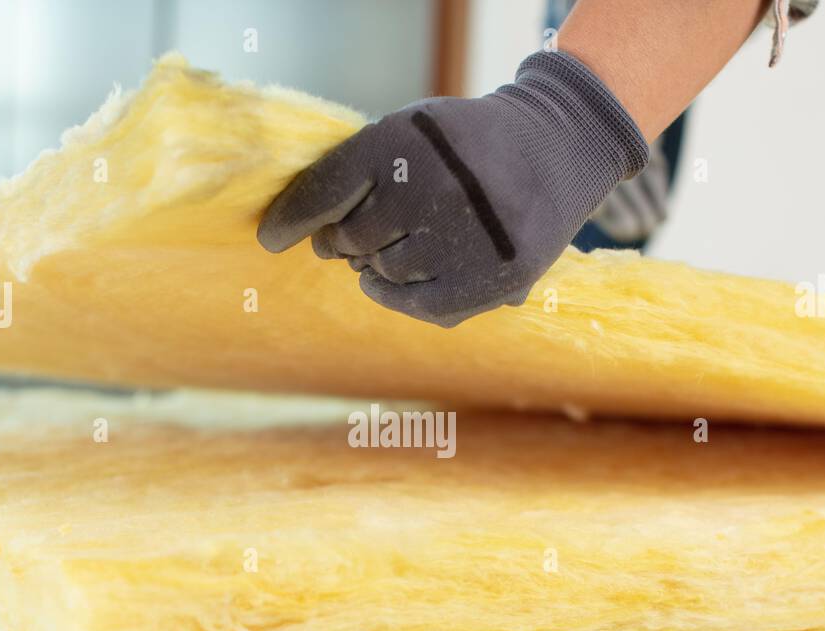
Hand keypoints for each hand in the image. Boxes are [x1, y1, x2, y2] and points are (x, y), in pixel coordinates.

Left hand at [257, 52, 647, 327]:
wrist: (553, 148)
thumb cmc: (461, 147)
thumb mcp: (408, 131)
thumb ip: (358, 174)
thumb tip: (300, 236)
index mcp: (403, 138)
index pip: (326, 190)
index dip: (292, 218)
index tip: (271, 239)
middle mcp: (432, 186)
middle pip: (351, 237)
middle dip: (343, 241)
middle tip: (352, 237)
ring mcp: (463, 236)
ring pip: (384, 272)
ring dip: (377, 266)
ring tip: (398, 245)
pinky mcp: (491, 277)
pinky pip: (418, 306)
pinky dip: (397, 297)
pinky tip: (392, 281)